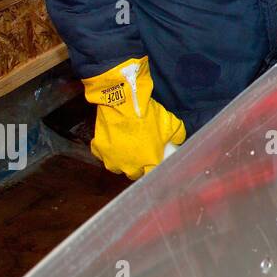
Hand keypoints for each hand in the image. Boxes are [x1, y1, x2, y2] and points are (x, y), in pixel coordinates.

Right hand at [82, 57, 186, 179]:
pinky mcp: (99, 150)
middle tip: (141, 153)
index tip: (155, 162)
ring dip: (122, 160)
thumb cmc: (148, 114)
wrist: (123, 102)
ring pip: (118, 166)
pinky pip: (103, 154)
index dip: (154, 168)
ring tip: (127, 146)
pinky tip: (114, 140)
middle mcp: (130, 166)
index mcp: (149, 161)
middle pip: (134, 173)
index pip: (153, 174)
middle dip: (138, 166)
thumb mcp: (171, 123)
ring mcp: (112, 159)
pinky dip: (108, 150)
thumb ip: (177, 136)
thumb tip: (178, 141)